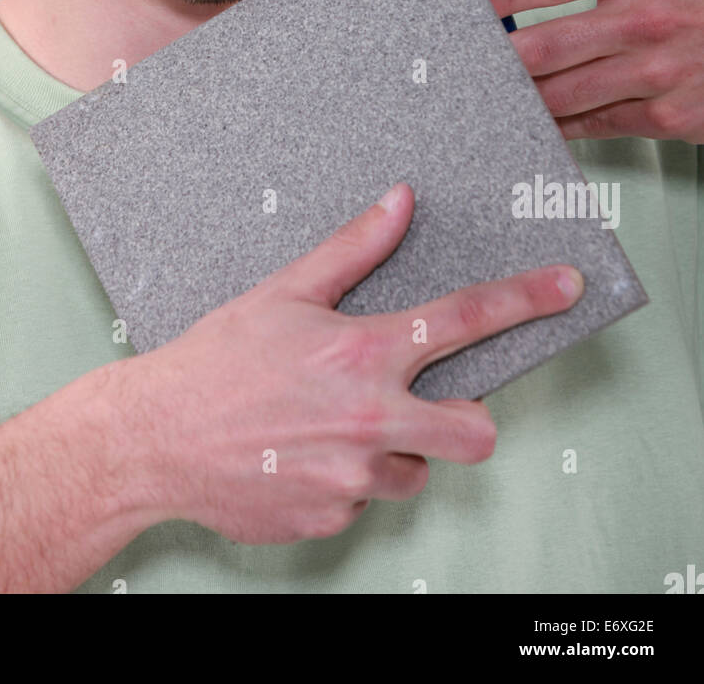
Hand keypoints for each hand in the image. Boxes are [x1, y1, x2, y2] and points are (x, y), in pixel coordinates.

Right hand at [138, 183, 583, 544]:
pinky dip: (346, 479)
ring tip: (333, 425)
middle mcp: (370, 419)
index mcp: (362, 352)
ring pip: (416, 470)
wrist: (153, 439)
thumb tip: (400, 202)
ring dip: (393, 449)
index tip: (566, 285)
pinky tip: (301, 453)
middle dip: (469, 418)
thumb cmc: (214, 360)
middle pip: (477, 433)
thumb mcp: (284, 290)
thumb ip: (353, 248)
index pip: (464, 317)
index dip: (525, 298)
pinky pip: (364, 499)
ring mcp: (352, 477)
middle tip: (430, 402)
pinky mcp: (330, 519)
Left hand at [483, 0, 703, 143]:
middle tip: (461, 57)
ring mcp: (658, 73)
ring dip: (517, 94)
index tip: (467, 5)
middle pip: (542, 46)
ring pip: (562, 93)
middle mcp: (647, 19)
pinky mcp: (671, 116)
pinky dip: (560, 124)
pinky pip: (598, 124)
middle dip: (492, 56)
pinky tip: (537, 117)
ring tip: (485, 89)